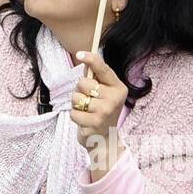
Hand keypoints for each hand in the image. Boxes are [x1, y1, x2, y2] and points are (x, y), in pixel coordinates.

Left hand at [70, 50, 126, 178]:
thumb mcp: (104, 94)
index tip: (79, 54)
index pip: (103, 69)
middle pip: (84, 83)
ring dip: (76, 105)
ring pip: (76, 98)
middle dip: (79, 90)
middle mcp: (114, 99)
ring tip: (86, 112)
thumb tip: (84, 60)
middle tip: (88, 100)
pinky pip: (74, 113)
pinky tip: (85, 121)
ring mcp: (105, 111)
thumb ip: (96, 78)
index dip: (91, 59)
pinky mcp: (94, 123)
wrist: (105, 140)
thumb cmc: (102, 112)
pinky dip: (75, 117)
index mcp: (118, 88)